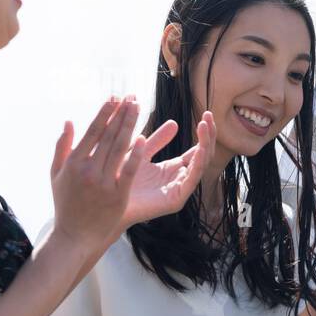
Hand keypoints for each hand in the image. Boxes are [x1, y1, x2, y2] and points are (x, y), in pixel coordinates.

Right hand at [50, 96, 146, 249]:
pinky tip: (144, 138)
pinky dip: (136, 155)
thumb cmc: (66, 204)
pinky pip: (129, 171)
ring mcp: (103, 182)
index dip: (105, 113)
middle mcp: (88, 170)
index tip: (115, 98)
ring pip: (119, 148)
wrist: (75, 235)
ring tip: (138, 107)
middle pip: (108, 136)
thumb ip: (61, 147)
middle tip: (132, 97)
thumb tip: (68, 122)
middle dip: (121, 114)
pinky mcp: (117, 195)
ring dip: (130, 125)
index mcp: (73, 162)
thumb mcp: (56, 174)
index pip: (92, 131)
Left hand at [120, 110, 215, 228]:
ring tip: (205, 126)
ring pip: (202, 165)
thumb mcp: (140, 153)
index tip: (206, 113)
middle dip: (209, 135)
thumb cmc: (120, 179)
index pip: (198, 149)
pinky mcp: (177, 200)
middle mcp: (181, 178)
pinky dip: (198, 163)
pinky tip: (200, 149)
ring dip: (206, 145)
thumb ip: (157, 140)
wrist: (106, 202)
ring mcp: (180, 189)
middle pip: (204, 155)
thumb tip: (174, 122)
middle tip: (208, 115)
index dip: (204, 132)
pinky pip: (192, 179)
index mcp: (175, 168)